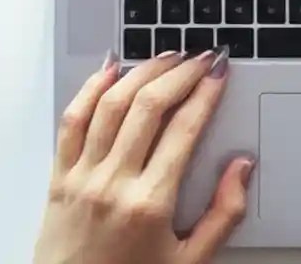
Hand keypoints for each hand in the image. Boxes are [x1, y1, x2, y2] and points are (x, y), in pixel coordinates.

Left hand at [33, 47, 254, 263]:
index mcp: (150, 204)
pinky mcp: (59, 176)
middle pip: (148, 107)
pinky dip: (91, 89)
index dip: (206, 94)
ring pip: (111, 105)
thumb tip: (241, 168)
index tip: (219, 74)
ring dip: (141, 73)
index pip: (184, 130)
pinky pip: (72, 120)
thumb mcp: (190, 262)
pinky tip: (110, 70)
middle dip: (179, 73)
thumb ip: (223, 214)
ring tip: (166, 57)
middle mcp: (113, 183)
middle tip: (200, 58)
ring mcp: (82, 176)